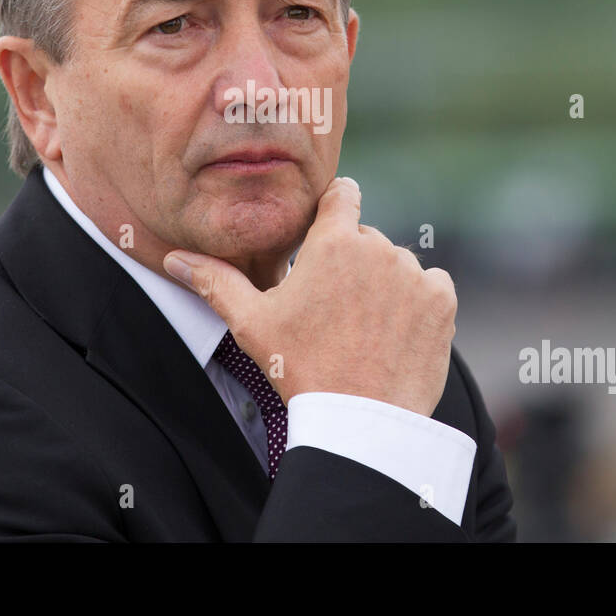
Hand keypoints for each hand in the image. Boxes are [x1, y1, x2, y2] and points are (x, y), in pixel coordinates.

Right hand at [163, 176, 455, 416]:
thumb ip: (215, 281)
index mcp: (333, 242)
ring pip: (398, 264)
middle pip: (366, 238)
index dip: (334, 208)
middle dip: (352, 262)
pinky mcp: (442, 301)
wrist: (359, 421)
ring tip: (362, 328)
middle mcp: (379, 247)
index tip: (325, 232)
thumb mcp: (251, 324)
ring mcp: (415, 274)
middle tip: (333, 307)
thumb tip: (172, 258)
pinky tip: (393, 333)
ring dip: (385, 284)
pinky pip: (431, 286)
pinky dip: (417, 304)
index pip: (342, 193)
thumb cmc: (300, 369)